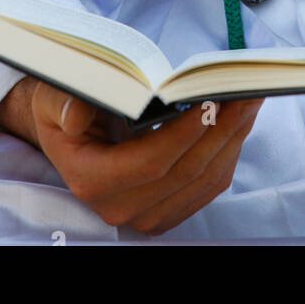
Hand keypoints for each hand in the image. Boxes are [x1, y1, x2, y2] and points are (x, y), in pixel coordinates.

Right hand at [25, 81, 262, 234]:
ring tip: (249, 97)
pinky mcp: (168, 209)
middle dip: (220, 128)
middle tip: (244, 89)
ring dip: (232, 137)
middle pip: (185, 171)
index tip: (210, 100)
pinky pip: (208, 186)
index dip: (184, 133)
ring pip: (204, 179)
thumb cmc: (64, 108)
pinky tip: (239, 120)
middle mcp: (119, 206)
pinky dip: (228, 151)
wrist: (66, 133)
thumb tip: (77, 115)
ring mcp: (146, 214)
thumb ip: (65, 106)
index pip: (150, 162)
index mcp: (91, 180)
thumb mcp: (55, 98)